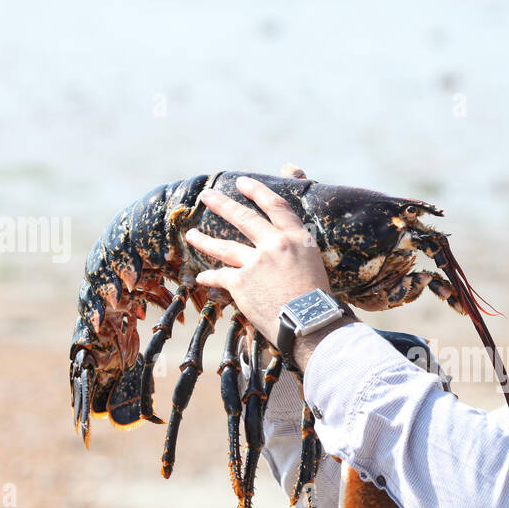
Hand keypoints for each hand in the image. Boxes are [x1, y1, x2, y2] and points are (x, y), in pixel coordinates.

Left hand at [188, 174, 336, 350]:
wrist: (310, 324)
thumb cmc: (317, 300)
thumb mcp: (313, 264)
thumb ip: (297, 249)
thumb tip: (283, 244)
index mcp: (297, 238)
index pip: (276, 206)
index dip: (257, 191)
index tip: (242, 183)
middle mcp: (275, 244)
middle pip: (244, 218)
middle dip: (223, 204)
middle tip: (207, 196)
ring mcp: (256, 262)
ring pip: (224, 246)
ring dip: (204, 240)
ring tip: (191, 234)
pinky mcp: (241, 282)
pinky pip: (220, 276)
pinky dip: (210, 277)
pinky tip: (201, 276)